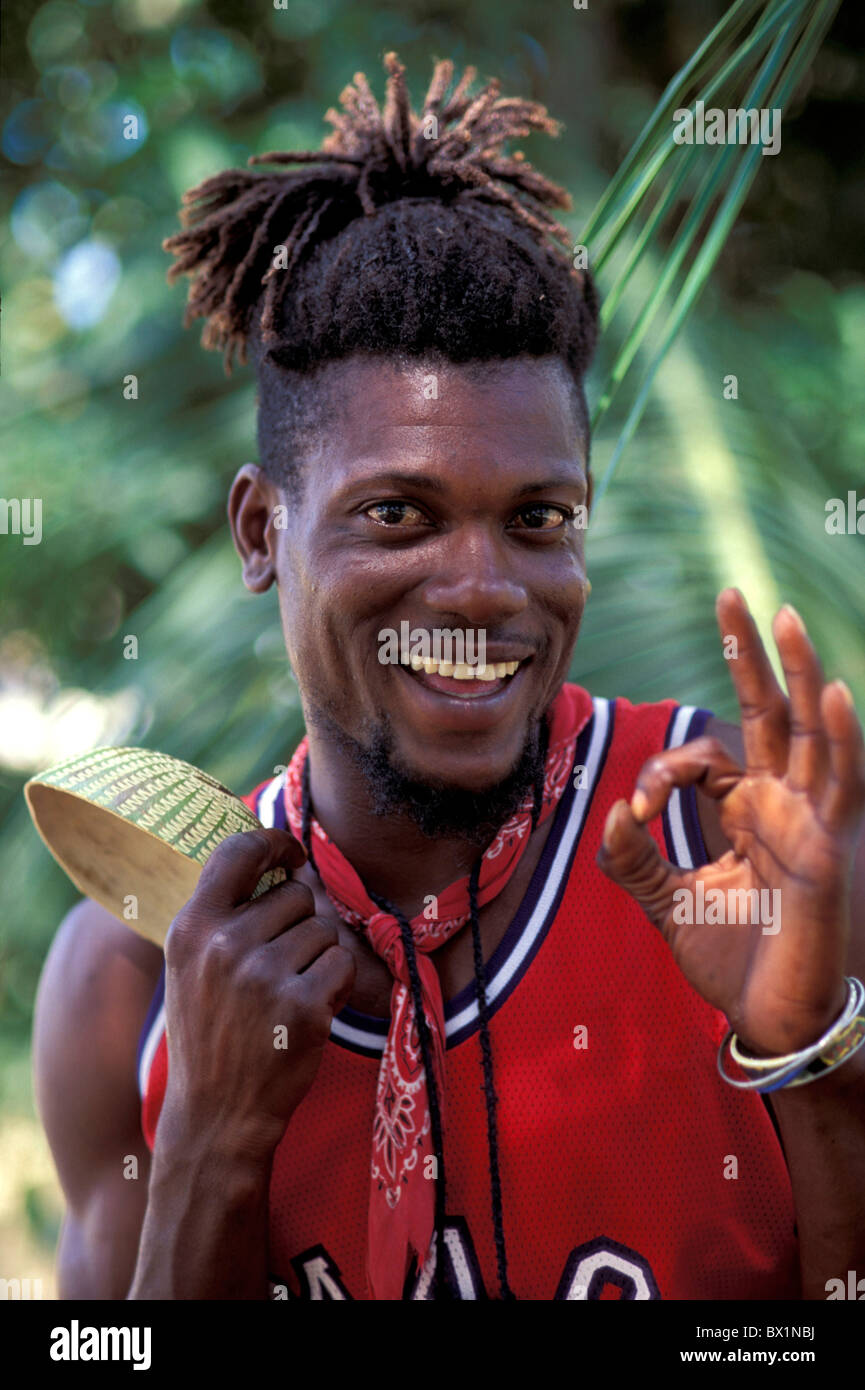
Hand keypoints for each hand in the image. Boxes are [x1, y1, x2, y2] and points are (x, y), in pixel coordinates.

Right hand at [161, 828, 355, 1159]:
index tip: (291, 853)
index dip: (273, 842)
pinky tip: (307, 1011)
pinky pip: (342, 963)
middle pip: (296, 895)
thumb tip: (282, 860)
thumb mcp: (192, 966)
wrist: (216, 1116)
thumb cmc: (211, 1032)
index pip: (237, 852)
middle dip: (299, 924)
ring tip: (286, 995)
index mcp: (191, 928)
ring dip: (318, 957)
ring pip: (324, 930)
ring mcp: (264, 976)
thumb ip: (223, 914)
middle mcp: (225, 945)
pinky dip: (335, 984)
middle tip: (276, 969)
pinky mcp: (303, 1007)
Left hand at [597, 588, 864, 1056]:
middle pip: (773, 714)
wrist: (767, 1020)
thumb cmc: (732, 960)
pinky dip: (839, 737)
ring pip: (812, 732)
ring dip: (803, 673)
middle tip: (734, 594)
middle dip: (754, 655)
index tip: (639, 804)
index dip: (668, 766)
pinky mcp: (827, 851)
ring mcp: (811, 823)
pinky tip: (833, 694)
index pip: (710, 756)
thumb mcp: (667, 902)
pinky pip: (840, 784)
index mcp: (748, 811)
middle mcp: (784, 805)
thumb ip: (635, 859)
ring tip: (788, 618)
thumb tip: (613, 810)